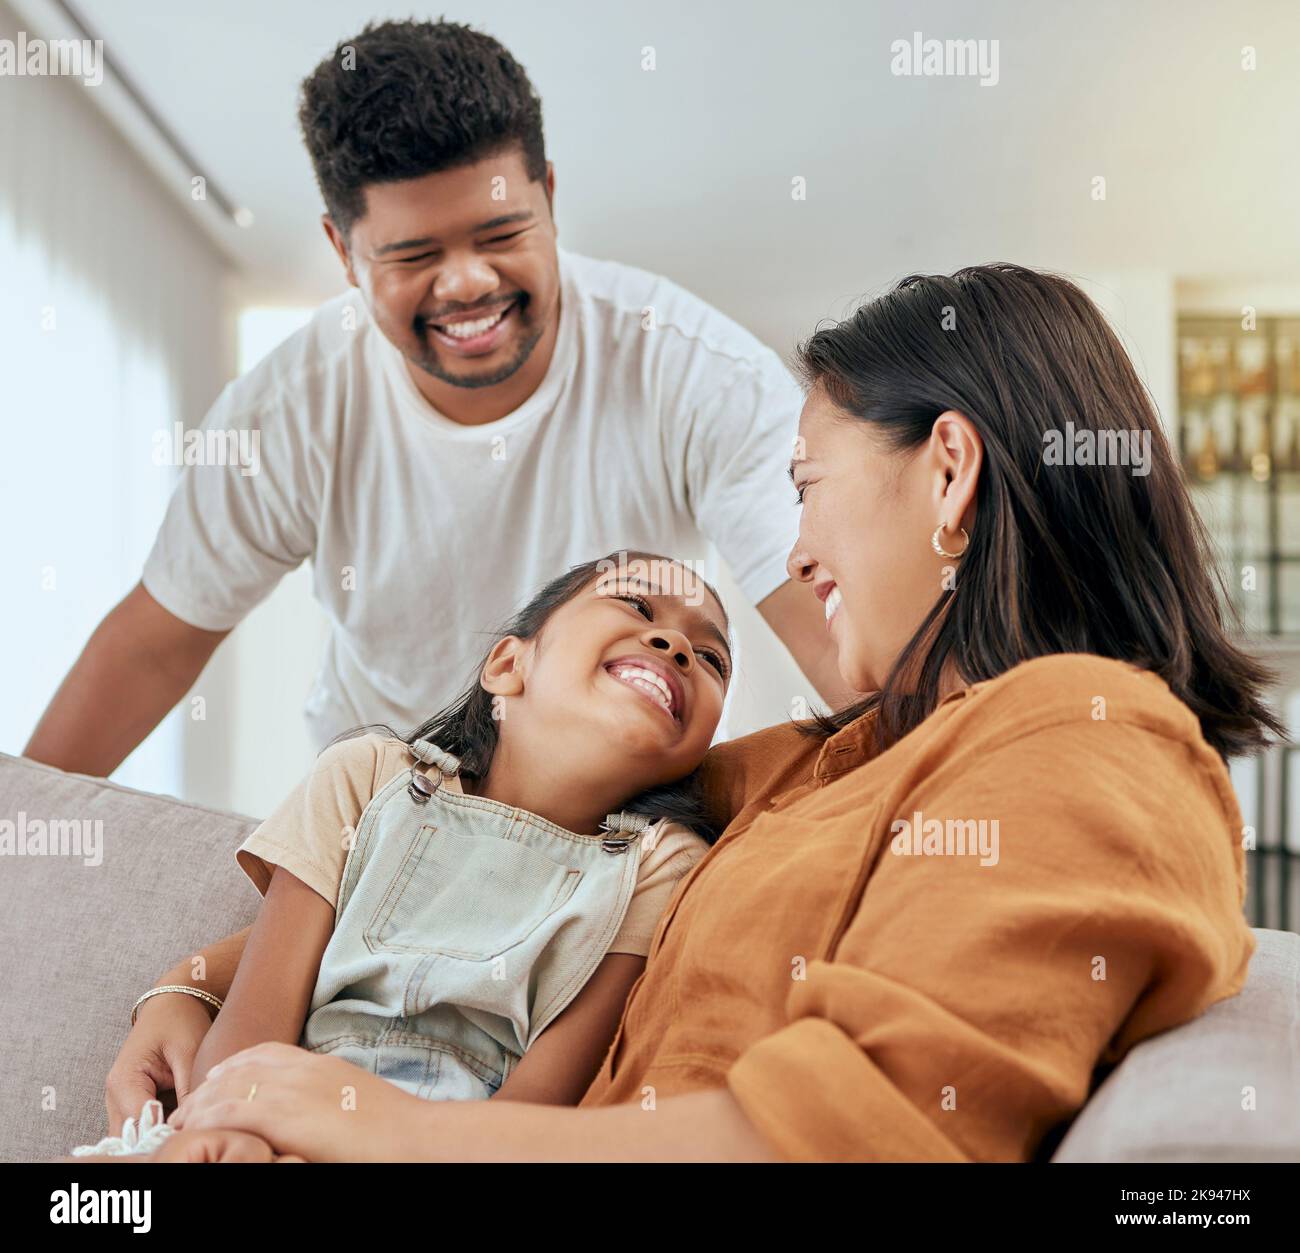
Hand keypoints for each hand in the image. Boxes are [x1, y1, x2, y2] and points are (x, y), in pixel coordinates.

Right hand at [105, 992, 213, 1131]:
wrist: (173, 1003)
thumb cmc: (180, 1021)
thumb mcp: (190, 1050)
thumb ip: (188, 1087)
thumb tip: (193, 1122)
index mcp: (124, 1081)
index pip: (140, 1124)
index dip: (166, 1134)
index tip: (190, 1135)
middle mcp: (115, 1096)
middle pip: (133, 1136)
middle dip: (160, 1138)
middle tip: (191, 1134)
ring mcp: (120, 1102)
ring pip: (137, 1134)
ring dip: (161, 1133)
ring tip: (189, 1127)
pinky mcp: (132, 1102)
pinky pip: (144, 1125)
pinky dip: (162, 1126)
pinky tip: (183, 1120)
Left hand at [168, 1041, 428, 1160]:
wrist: (412, 1137)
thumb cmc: (390, 1128)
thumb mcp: (353, 1099)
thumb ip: (324, 1098)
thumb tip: (307, 1112)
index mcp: (320, 1064)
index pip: (265, 1053)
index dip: (233, 1065)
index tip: (213, 1080)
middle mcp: (303, 1070)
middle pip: (241, 1068)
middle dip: (208, 1086)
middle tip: (186, 1106)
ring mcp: (293, 1090)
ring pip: (230, 1087)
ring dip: (200, 1103)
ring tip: (179, 1121)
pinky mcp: (285, 1115)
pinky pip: (232, 1109)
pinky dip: (208, 1116)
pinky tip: (195, 1128)